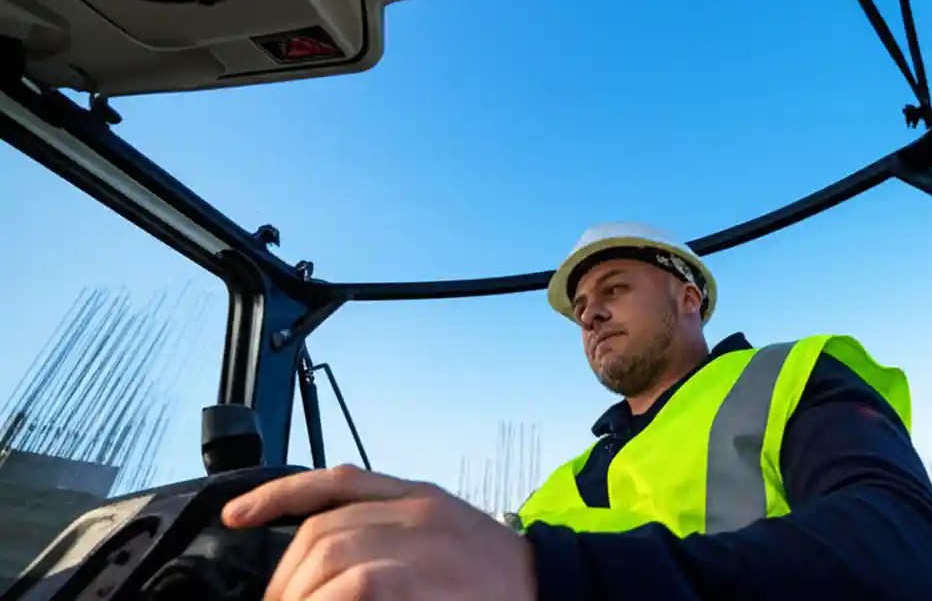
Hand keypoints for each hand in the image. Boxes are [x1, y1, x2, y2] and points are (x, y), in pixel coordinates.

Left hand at [221, 464, 535, 600]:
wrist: (554, 590)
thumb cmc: (496, 576)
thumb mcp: (444, 530)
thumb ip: (391, 527)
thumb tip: (321, 557)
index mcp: (420, 497)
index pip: (337, 482)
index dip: (278, 497)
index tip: (237, 516)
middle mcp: (420, 515)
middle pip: (324, 534)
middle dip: (288, 579)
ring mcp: (425, 549)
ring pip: (333, 562)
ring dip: (301, 594)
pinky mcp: (425, 583)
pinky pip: (360, 584)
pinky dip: (326, 593)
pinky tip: (308, 598)